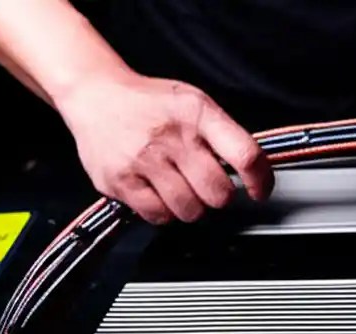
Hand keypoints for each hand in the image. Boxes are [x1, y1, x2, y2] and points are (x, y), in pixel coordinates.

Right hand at [56, 72, 273, 223]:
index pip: (244, 154)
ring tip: (177, 186)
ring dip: (189, 206)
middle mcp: (172, 136)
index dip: (260, 180)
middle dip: (217, 195)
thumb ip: (221, 135)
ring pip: (189, 210)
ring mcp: (144, 160)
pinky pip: (158, 216)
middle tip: (205, 184)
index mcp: (197, 113)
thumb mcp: (192, 103)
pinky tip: (157, 191)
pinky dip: (163, 211)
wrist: (95, 95)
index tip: (260, 191)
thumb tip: (252, 173)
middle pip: (218, 193)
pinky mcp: (121, 181)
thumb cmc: (148, 103)